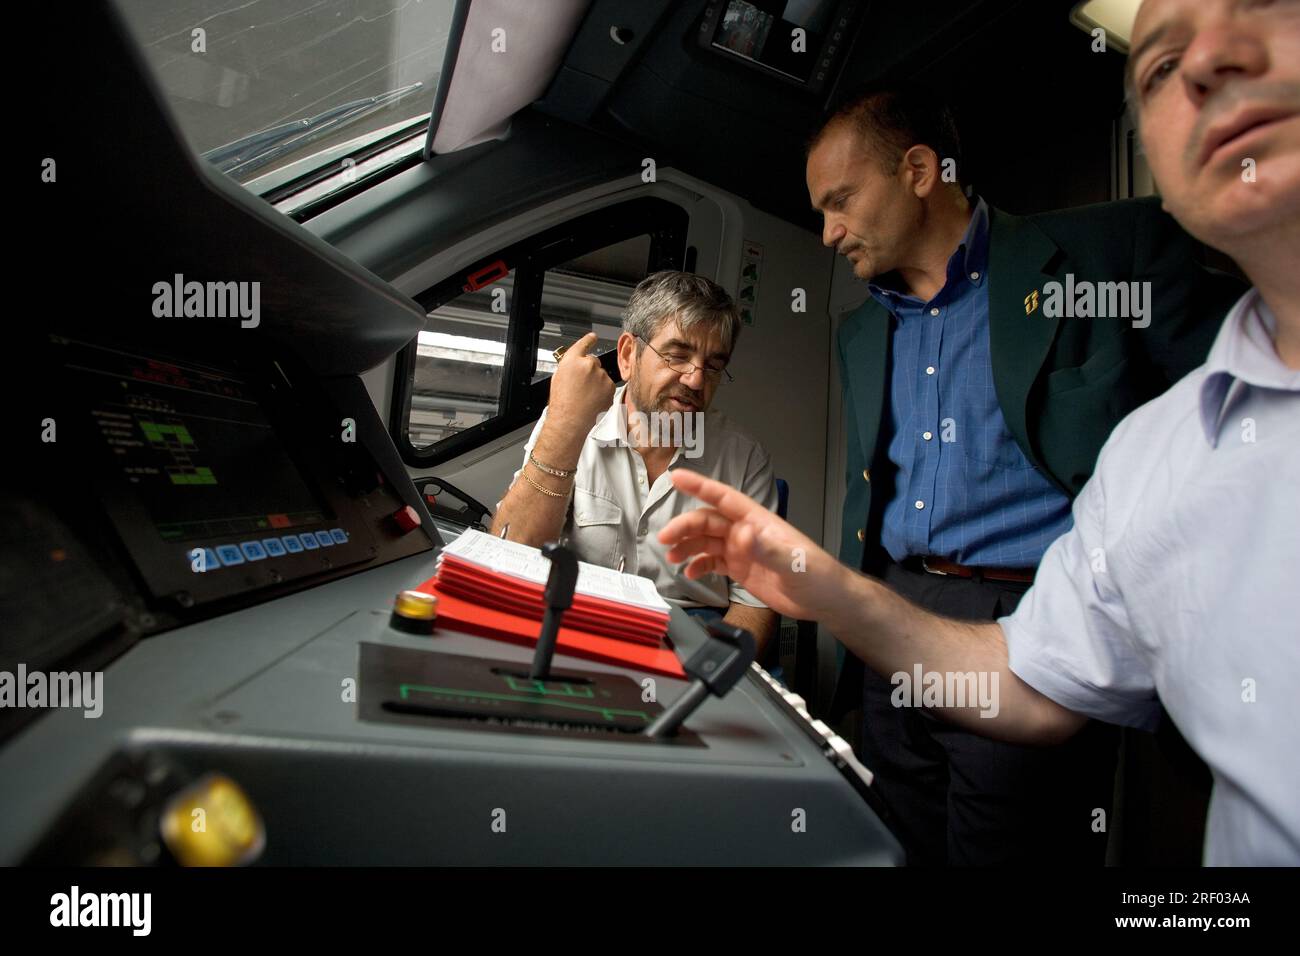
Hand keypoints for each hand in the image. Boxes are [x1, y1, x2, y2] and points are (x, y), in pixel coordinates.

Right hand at [547, 332, 615, 435]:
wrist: (570, 421)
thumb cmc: (562, 404)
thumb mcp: (558, 378)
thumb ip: (569, 366)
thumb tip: (576, 365)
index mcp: (572, 361)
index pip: (583, 344)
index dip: (588, 340)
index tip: (592, 337)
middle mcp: (588, 365)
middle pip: (593, 362)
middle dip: (589, 371)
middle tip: (581, 386)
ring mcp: (601, 376)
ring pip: (601, 375)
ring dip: (596, 383)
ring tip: (585, 396)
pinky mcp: (610, 387)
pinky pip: (607, 386)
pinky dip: (602, 391)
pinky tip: (592, 400)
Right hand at [658, 470, 850, 620]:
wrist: (824, 599)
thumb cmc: (816, 573)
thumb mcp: (793, 561)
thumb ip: (766, 548)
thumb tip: (742, 534)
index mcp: (758, 521)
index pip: (724, 498)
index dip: (700, 486)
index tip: (676, 477)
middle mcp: (746, 532)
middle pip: (708, 521)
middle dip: (685, 527)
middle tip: (664, 539)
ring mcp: (742, 550)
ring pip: (707, 541)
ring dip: (687, 546)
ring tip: (671, 557)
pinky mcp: (742, 569)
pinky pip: (713, 562)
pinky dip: (698, 565)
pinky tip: (689, 573)